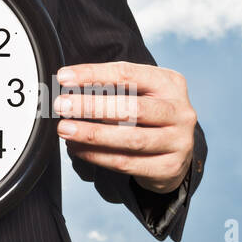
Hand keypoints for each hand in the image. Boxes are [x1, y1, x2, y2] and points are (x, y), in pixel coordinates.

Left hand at [54, 61, 195, 193]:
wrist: (178, 153)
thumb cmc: (150, 117)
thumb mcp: (141, 94)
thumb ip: (112, 89)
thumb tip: (68, 89)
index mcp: (170, 83)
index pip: (128, 74)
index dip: (93, 74)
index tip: (64, 77)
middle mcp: (179, 111)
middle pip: (132, 108)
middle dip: (91, 106)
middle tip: (61, 105)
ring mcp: (178, 141)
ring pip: (130, 139)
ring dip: (91, 134)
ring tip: (65, 130)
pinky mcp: (169, 168)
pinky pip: (127, 163)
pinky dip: (98, 156)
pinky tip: (78, 149)